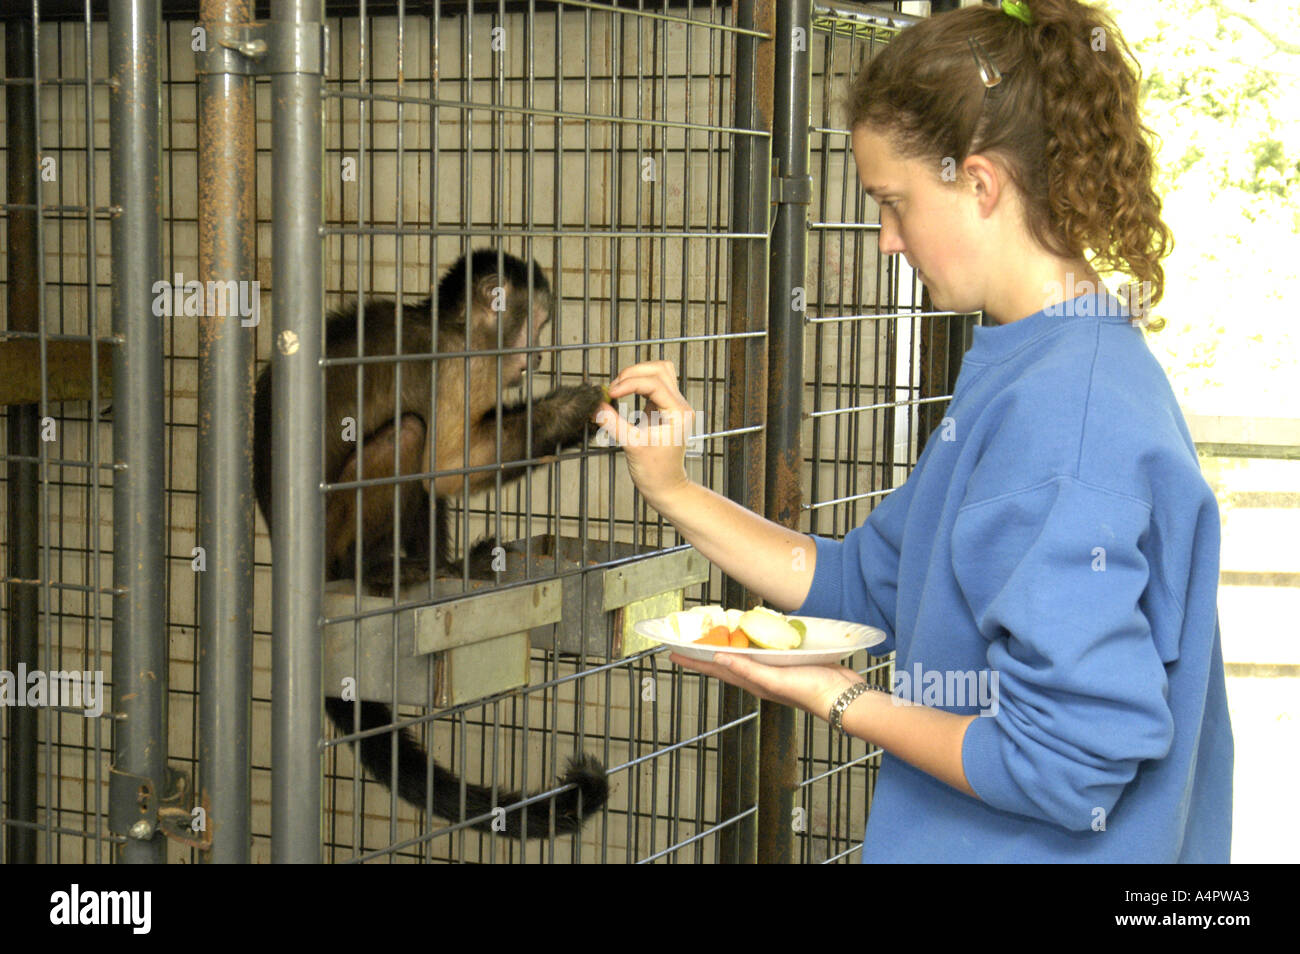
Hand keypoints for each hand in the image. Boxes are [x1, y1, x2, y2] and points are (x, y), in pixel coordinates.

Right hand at [594, 360, 695, 506]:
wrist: (666, 486)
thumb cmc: (655, 471)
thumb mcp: (631, 446)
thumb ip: (613, 423)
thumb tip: (595, 406)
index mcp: (678, 412)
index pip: (654, 383)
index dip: (629, 383)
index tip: (611, 393)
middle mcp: (680, 405)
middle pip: (660, 369)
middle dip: (634, 374)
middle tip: (614, 389)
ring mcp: (673, 405)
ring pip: (659, 373)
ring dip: (637, 375)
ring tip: (618, 389)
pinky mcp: (664, 408)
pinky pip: (653, 386)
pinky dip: (637, 385)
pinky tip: (623, 395)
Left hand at [669, 652, 863, 721]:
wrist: (842, 696)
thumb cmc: (810, 690)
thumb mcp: (775, 679)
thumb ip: (747, 670)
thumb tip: (717, 659)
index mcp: (752, 681)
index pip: (715, 669)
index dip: (694, 661)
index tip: (673, 653)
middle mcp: (759, 676)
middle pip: (725, 661)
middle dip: (705, 653)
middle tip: (688, 640)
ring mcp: (773, 669)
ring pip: (743, 655)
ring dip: (727, 645)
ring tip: (714, 634)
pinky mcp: (788, 662)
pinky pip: (762, 649)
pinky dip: (753, 641)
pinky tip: (755, 633)